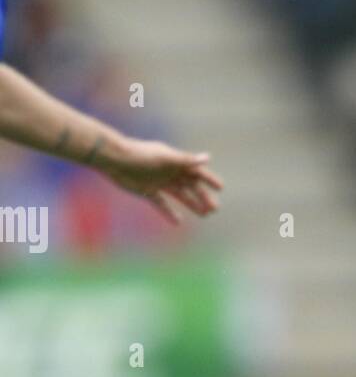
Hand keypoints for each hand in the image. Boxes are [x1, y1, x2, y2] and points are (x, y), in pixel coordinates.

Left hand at [97, 138, 222, 223]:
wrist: (114, 159)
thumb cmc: (140, 154)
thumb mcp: (165, 158)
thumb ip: (186, 160)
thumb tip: (208, 158)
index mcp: (176, 162)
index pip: (197, 171)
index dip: (209, 179)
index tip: (221, 188)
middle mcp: (169, 172)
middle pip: (191, 186)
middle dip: (203, 196)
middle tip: (214, 208)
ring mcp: (159, 182)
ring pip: (180, 195)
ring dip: (192, 204)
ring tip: (205, 215)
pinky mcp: (147, 191)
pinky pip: (162, 204)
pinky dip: (169, 213)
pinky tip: (178, 222)